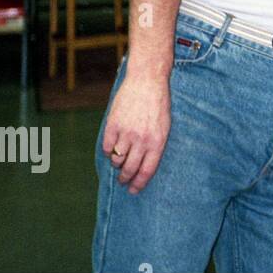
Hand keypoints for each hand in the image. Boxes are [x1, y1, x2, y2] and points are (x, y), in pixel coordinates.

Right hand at [101, 59, 171, 194]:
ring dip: (117, 164)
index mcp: (157, 142)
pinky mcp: (113, 125)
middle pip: (129, 168)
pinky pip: (108, 147)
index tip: (134, 191)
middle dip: (125, 179)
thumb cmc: (159, 105)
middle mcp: (142, 140)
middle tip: (123, 182)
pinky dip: (109, 151)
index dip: (139, 184)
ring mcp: (126, 133)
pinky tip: (113, 149)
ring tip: (120, 162)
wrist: (147, 81)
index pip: (147, 171)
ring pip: (117, 160)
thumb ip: (155, 146)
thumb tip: (144, 166)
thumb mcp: (164, 126)